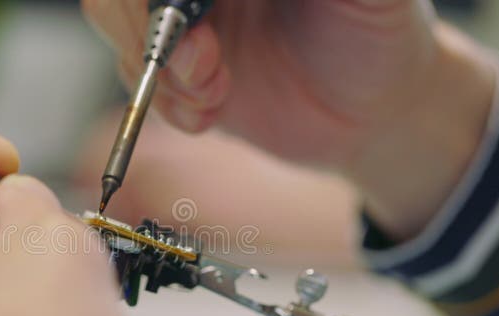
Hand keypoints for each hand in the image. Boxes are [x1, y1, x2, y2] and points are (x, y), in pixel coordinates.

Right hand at [83, 0, 496, 238]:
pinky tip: (211, 114)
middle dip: (147, 26)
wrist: (375, 114)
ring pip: (119, 25)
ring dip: (157, 70)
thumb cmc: (380, 37)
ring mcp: (189, 22)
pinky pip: (137, 80)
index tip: (188, 17)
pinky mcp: (181, 73)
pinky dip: (165, 106)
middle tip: (202, 62)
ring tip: (215, 92)